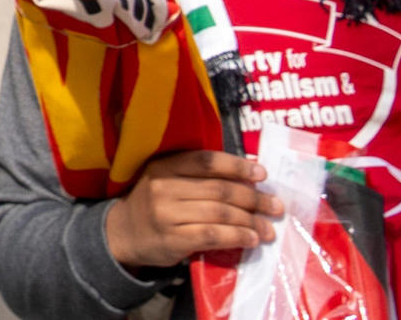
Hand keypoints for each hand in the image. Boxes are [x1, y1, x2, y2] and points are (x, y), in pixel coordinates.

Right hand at [102, 148, 281, 267]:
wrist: (124, 233)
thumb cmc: (156, 203)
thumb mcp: (167, 180)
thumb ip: (197, 177)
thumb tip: (249, 179)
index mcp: (164, 165)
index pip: (206, 161)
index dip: (237, 166)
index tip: (262, 174)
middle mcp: (163, 186)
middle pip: (218, 190)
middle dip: (253, 199)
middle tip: (276, 207)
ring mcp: (166, 213)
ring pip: (219, 213)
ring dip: (250, 221)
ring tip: (268, 228)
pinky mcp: (172, 239)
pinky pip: (212, 235)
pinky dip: (236, 237)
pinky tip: (251, 239)